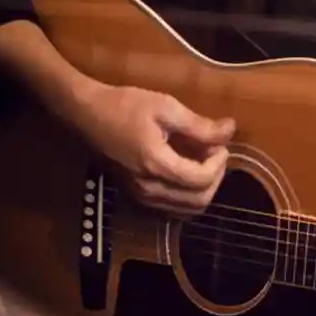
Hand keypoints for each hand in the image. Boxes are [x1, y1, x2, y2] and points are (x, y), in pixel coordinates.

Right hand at [72, 82, 235, 215]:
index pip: (202, 179)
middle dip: (215, 177)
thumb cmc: (124, 105)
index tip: (220, 143)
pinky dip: (187, 196)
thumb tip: (230, 130)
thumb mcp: (166, 108)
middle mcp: (148, 189)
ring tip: (203, 161)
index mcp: (155, 165)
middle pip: (198, 201)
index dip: (219, 163)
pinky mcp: (135, 196)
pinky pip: (171, 208)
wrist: (84, 114)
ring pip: (186, 210)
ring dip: (203, 189)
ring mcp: (140, 196)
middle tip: (214, 152)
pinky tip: (187, 171)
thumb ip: (200, 125)